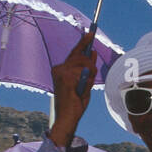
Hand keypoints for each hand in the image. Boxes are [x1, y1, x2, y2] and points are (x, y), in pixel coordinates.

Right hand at [49, 33, 96, 147]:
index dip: (83, 43)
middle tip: (90, 78)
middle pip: (81, 56)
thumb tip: (92, 52)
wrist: (67, 117)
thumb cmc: (74, 103)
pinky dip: (86, 83)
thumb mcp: (84, 82)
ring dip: (90, 76)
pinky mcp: (66, 77)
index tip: (91, 33)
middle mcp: (59, 68)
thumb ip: (87, 67)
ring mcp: (61, 72)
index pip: (74, 52)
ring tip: (83, 89)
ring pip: (86, 64)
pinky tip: (79, 91)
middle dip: (91, 65)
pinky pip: (85, 73)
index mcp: (60, 69)